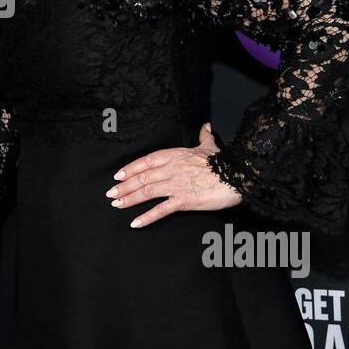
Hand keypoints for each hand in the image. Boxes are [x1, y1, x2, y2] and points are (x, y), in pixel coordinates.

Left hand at [105, 123, 242, 227]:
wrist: (237, 176)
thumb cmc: (224, 162)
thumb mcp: (210, 146)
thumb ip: (204, 136)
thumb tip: (206, 126)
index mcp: (176, 156)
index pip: (147, 161)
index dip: (131, 168)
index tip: (118, 175)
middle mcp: (172, 170)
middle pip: (143, 178)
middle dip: (125, 186)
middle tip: (110, 193)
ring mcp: (176, 185)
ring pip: (147, 192)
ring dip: (129, 199)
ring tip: (116, 204)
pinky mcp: (184, 201)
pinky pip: (161, 210)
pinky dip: (147, 217)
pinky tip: (135, 223)